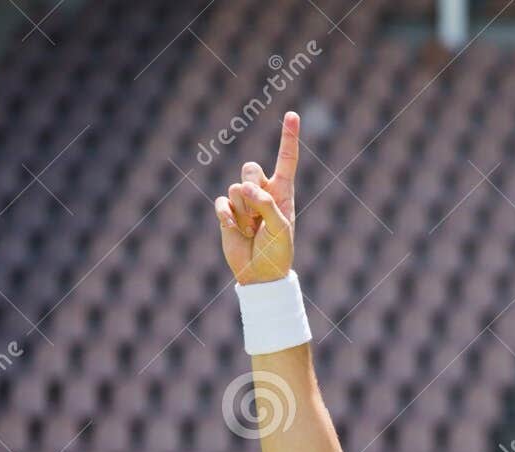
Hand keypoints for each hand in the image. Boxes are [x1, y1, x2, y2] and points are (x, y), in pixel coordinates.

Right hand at [215, 111, 299, 283]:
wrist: (260, 274)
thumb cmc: (277, 252)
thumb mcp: (280, 229)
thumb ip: (267, 205)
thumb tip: (245, 188)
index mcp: (283, 192)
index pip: (287, 160)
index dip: (288, 137)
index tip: (293, 114)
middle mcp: (263, 191)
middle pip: (250, 168)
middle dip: (252, 188)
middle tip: (259, 215)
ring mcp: (243, 201)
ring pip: (235, 187)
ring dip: (243, 211)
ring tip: (252, 229)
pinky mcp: (228, 211)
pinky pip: (221, 201)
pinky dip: (227, 216)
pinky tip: (235, 230)